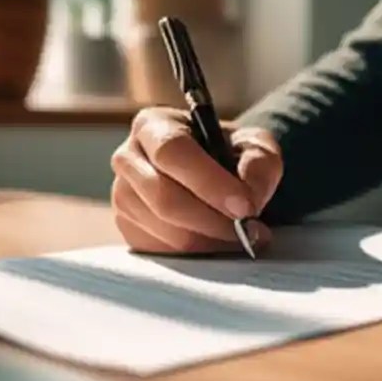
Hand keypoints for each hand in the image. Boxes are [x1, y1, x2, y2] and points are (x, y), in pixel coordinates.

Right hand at [111, 108, 282, 253]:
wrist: (213, 176)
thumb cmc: (229, 155)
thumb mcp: (254, 145)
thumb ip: (259, 161)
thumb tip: (249, 194)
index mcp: (154, 125)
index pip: (172, 151)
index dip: (209, 182)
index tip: (245, 207)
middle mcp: (128, 158)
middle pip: (164, 197)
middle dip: (213, 221)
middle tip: (250, 231)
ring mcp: (122, 197)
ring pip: (165, 231)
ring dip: (210, 241)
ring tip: (241, 237)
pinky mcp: (128, 229)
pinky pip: (161, 252)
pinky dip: (196, 255)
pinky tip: (217, 242)